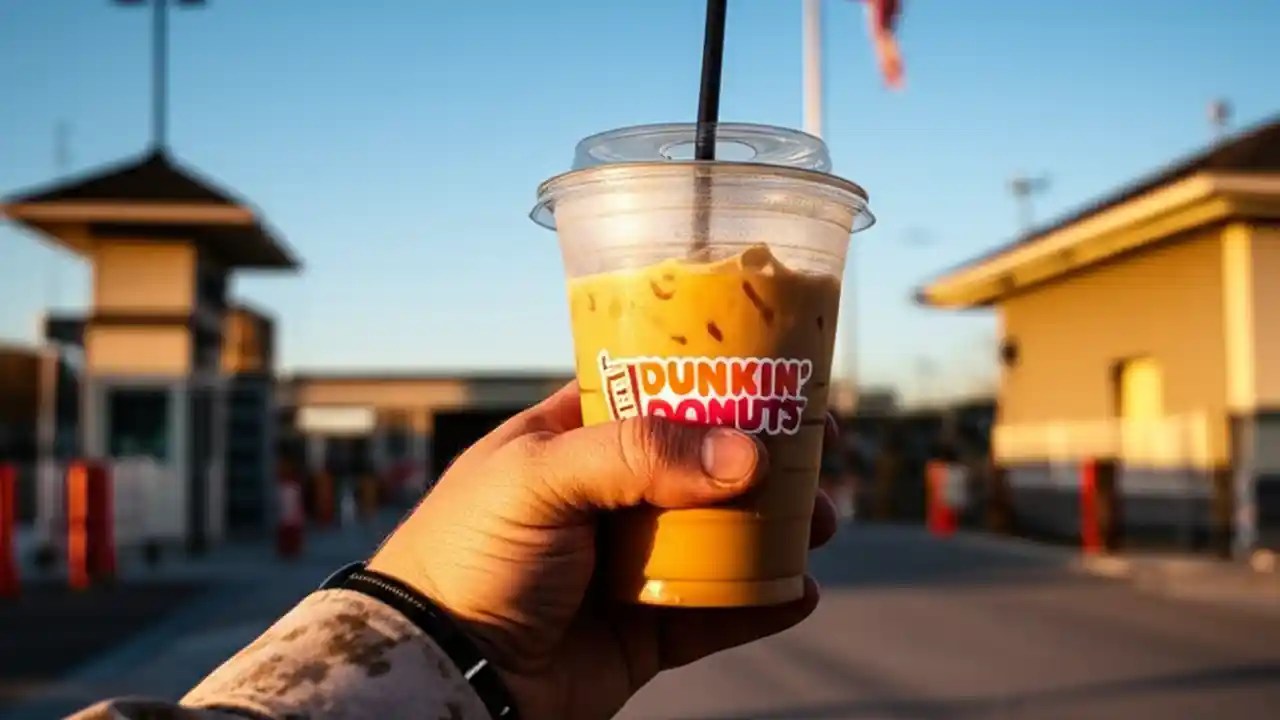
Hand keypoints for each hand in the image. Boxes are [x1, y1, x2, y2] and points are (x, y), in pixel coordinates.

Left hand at [369, 382, 838, 719]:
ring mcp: (628, 565)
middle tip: (821, 456)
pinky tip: (800, 593)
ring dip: (776, 530)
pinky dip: (761, 604)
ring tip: (822, 526)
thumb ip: (638, 455)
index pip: (656, 393)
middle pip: (703, 466)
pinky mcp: (643, 632)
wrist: (444, 673)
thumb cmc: (469, 555)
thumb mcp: (540, 479)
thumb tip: (745, 454)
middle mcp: (606, 497)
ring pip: (720, 539)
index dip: (717, 383)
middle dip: (764, 461)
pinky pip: (716, 615)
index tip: (782, 376)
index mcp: (571, 439)